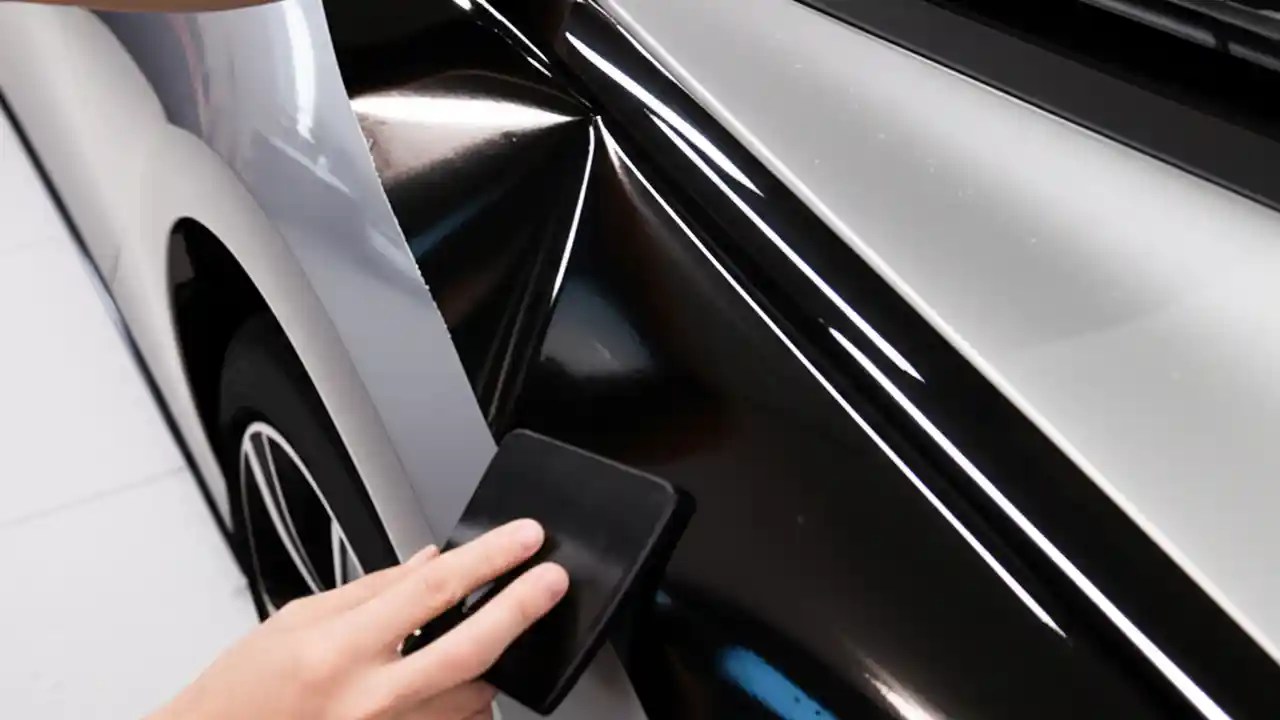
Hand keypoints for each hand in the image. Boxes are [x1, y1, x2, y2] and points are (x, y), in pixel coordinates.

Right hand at [149, 519, 568, 719]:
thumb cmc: (244, 691)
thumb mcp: (297, 620)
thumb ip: (373, 591)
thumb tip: (434, 562)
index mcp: (336, 650)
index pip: (431, 591)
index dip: (488, 560)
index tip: (523, 539)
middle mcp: (365, 701)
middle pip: (468, 652)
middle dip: (519, 610)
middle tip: (551, 581)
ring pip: (471, 700)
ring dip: (488, 665)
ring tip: (481, 641)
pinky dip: (465, 704)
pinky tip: (455, 686)